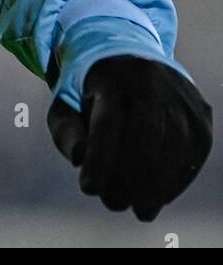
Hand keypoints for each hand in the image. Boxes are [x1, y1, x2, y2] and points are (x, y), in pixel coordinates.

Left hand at [47, 54, 212, 220]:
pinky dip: (177, 179)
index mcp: (109, 76)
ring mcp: (179, 95)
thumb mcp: (65, 105)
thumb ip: (67, 133)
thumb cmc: (89, 92)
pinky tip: (157, 197)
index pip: (108, 122)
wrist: (128, 57)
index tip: (88, 189)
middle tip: (113, 204)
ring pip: (175, 146)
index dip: (100, 159)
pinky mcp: (200, 111)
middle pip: (145, 136)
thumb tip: (80, 159)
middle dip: (129, 178)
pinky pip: (194, 151)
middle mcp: (149, 80)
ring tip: (136, 207)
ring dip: (156, 185)